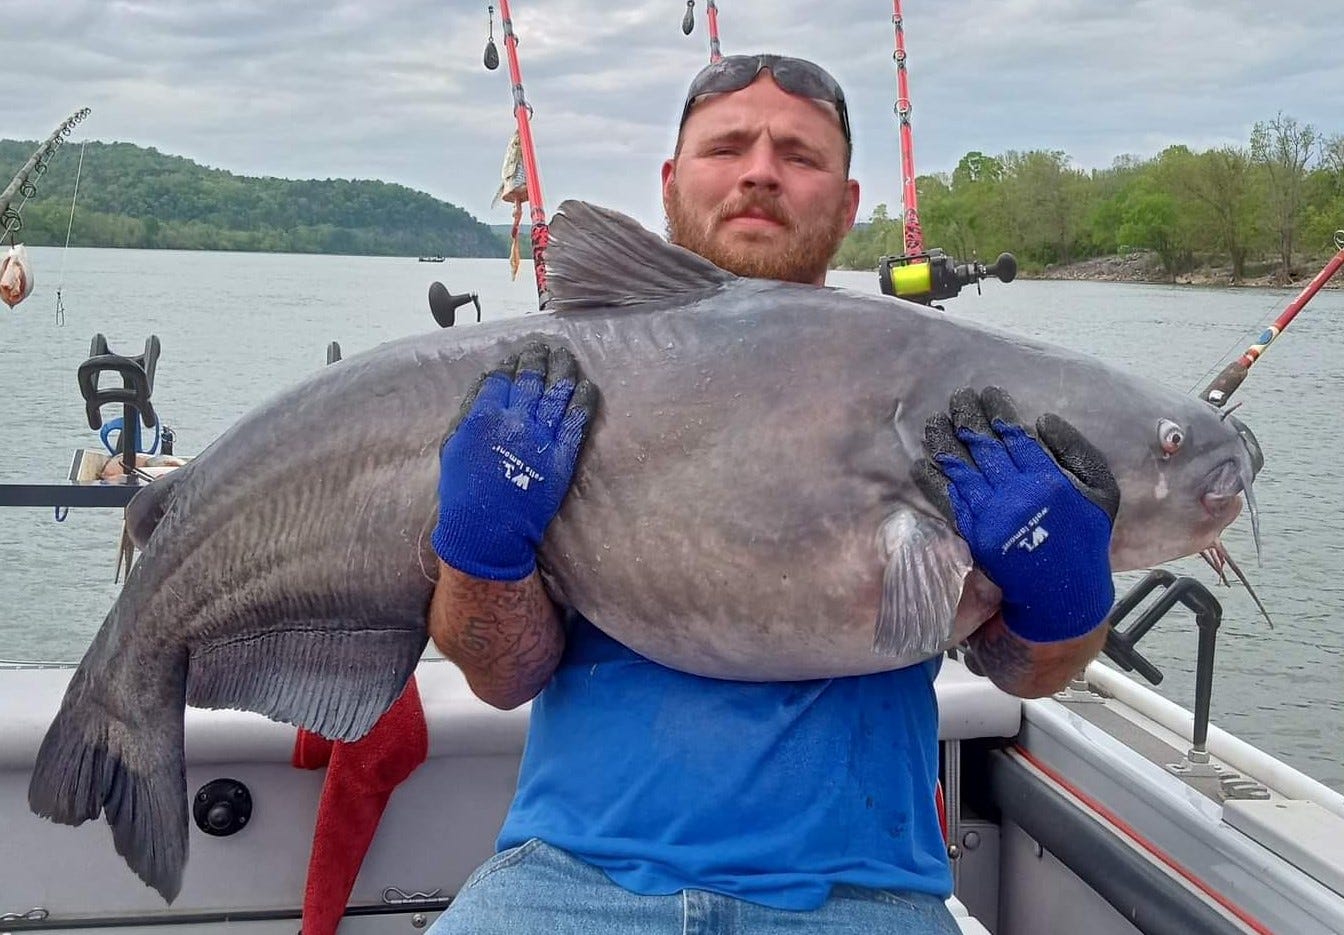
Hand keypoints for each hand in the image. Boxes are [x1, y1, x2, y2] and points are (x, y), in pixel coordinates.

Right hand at [432, 342, 597, 580]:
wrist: (488, 530)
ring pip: (557, 393)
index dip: (510, 365)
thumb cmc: (463, 492)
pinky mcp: (562, 456)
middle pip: (531, 380)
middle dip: (538, 359)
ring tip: (566, 357)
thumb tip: (485, 387)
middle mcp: (515, 421)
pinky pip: (576, 421)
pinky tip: (587, 386)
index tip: (516, 357)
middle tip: (544, 347)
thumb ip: (468, 414)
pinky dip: (583, 400)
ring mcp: (541, 437)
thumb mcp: (452, 447)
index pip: (501, 379)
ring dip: (563, 370)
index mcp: (484, 417)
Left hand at [913, 386, 1119, 642]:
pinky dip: (933, 481)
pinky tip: (921, 463)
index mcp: (1048, 480)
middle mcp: (1016, 494)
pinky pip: (948, 501)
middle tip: (957, 398)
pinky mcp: (973, 534)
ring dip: (944, 443)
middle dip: (967, 418)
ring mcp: (991, 515)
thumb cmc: (1086, 536)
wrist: (1064, 592)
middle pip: (984, 447)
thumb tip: (1042, 419)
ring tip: (933, 422)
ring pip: (961, 469)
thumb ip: (1077, 450)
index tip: (987, 394)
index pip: (1015, 436)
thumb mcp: (1101, 491)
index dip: (997, 412)